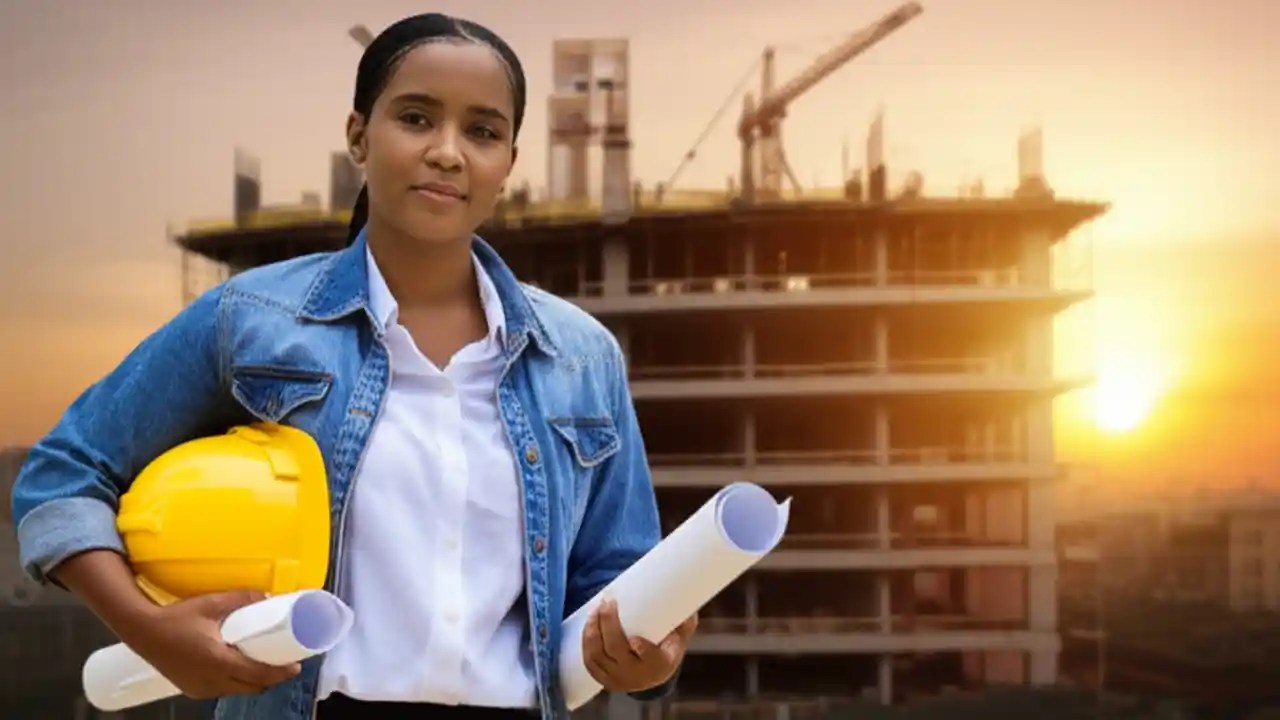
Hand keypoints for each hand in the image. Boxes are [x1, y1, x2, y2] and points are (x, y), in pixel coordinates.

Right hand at [118, 590, 300, 698]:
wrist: (141, 631)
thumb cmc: (176, 617)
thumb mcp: (212, 603)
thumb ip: (241, 598)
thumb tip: (266, 594)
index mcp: (219, 662)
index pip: (258, 675)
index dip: (280, 673)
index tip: (296, 666)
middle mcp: (212, 681)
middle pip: (251, 687)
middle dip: (271, 678)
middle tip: (284, 663)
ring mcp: (200, 688)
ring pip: (236, 690)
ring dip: (253, 682)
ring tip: (264, 664)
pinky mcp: (191, 689)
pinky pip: (221, 690)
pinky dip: (235, 683)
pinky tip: (239, 669)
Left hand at [582, 597, 696, 693]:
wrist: (653, 675)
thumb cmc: (667, 649)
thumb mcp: (680, 636)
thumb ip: (685, 620)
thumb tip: (688, 595)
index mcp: (660, 666)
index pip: (651, 660)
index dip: (643, 651)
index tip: (635, 638)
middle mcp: (637, 676)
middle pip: (616, 650)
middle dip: (608, 624)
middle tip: (608, 603)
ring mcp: (618, 679)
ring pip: (598, 654)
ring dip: (593, 630)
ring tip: (596, 609)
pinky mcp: (603, 679)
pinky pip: (589, 661)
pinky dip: (586, 641)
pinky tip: (588, 624)